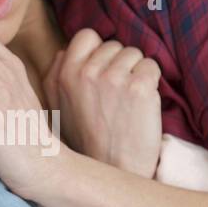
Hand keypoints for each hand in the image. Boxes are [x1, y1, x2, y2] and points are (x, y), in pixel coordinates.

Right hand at [43, 27, 162, 178]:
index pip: (87, 36)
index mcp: (65, 74)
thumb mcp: (56, 108)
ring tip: (129, 101)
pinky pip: (152, 67)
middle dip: (120, 64)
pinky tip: (142, 104)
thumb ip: (55, 76)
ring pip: (135, 54)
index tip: (104, 71)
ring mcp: (114, 79)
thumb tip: (64, 52)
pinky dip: (152, 83)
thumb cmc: (86, 142)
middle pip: (115, 45)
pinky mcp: (139, 88)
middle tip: (117, 95)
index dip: (99, 51)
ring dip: (137, 73)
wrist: (113, 170)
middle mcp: (87, 73)